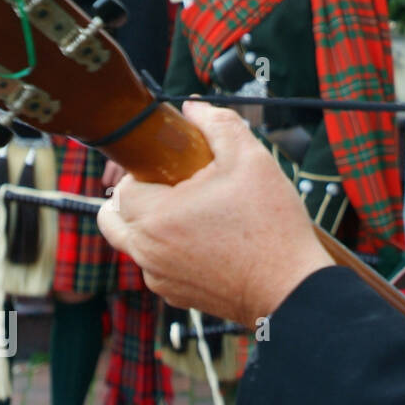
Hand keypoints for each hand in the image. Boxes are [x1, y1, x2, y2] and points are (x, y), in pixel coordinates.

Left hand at [98, 101, 332, 327]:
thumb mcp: (252, 160)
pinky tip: (211, 242)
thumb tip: (194, 107)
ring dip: (154, 225)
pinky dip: (173, 251)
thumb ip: (218, 125)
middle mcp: (147, 253)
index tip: (178, 169)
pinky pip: (158, 266)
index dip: (149, 170)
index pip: (123, 186)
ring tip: (199, 215)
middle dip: (136, 199)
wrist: (291, 287)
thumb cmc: (272, 226)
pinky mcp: (177, 296)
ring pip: (136, 243)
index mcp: (155, 218)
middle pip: (112, 218)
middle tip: (177, 189)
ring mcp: (160, 279)